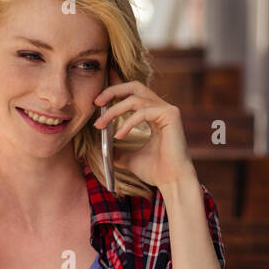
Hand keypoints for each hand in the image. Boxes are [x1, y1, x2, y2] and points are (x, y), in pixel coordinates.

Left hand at [92, 71, 195, 191]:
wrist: (172, 182)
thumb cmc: (156, 171)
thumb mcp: (130, 159)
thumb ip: (118, 152)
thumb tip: (100, 149)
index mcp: (154, 115)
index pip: (133, 94)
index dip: (114, 93)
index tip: (97, 103)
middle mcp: (162, 109)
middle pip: (135, 86)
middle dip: (113, 91)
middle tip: (96, 102)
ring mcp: (168, 110)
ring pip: (135, 99)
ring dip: (113, 111)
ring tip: (100, 125)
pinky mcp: (171, 115)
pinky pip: (143, 112)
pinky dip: (127, 123)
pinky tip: (119, 136)